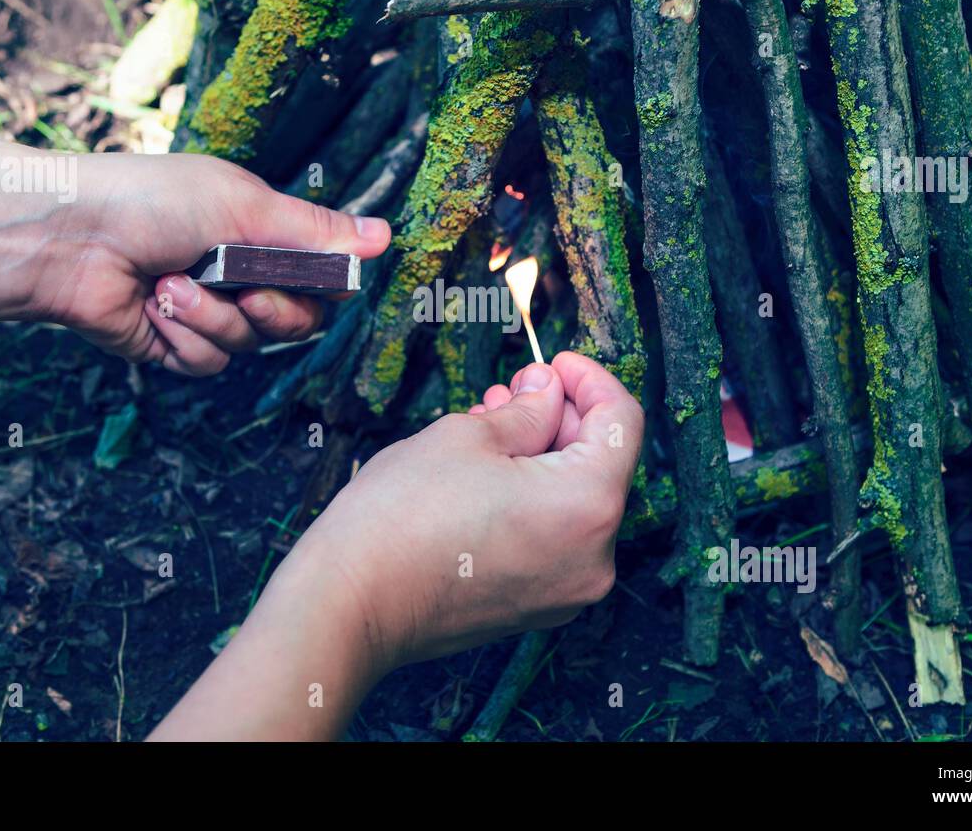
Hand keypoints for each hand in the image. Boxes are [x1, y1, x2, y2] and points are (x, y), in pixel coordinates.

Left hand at [0, 128, 388, 376]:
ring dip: (213, 318)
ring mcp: (206, 313)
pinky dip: (184, 337)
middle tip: (245, 289)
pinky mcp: (173, 346)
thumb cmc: (153, 201)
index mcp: (260, 236)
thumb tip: (384, 236)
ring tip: (172, 285)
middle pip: (296, 322)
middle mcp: (238, 276)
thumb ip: (315, 232)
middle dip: (271, 310)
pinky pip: (208, 362)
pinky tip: (154, 307)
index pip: (321, 279)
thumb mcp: (245, 206)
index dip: (322, 288)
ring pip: (249, 346)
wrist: (72, 237)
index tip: (311, 280)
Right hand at [150, 351, 643, 739]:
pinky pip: (554, 539)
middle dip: (559, 419)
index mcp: (589, 505)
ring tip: (487, 430)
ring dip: (541, 457)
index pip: (622, 422)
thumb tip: (550, 392)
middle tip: (509, 393)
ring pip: (575, 502)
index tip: (556, 363)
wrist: (349, 603)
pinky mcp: (537, 608)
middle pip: (601, 464)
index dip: (590, 381)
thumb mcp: (469, 434)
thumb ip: (528, 408)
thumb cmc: (401, 517)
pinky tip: (486, 476)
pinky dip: (533, 501)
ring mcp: (567, 591)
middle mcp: (595, 557)